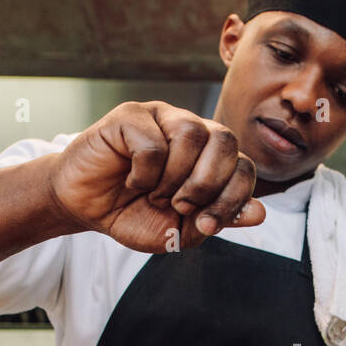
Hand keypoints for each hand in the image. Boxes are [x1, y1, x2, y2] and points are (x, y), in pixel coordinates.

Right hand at [46, 100, 266, 252]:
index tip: (205, 226)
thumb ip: (217, 220)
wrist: (85, 208)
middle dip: (208, 183)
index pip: (244, 167)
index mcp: (210, 158)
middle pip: (226, 140)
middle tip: (181, 205)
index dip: (233, 199)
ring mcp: (162, 117)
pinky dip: (145, 173)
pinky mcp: (130, 115)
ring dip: (175, 177)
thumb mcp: (179, 230)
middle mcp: (191, 131)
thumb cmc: (133, 214)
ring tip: (155, 194)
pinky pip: (153, 142)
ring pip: (192, 134)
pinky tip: (133, 181)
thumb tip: (260, 213)